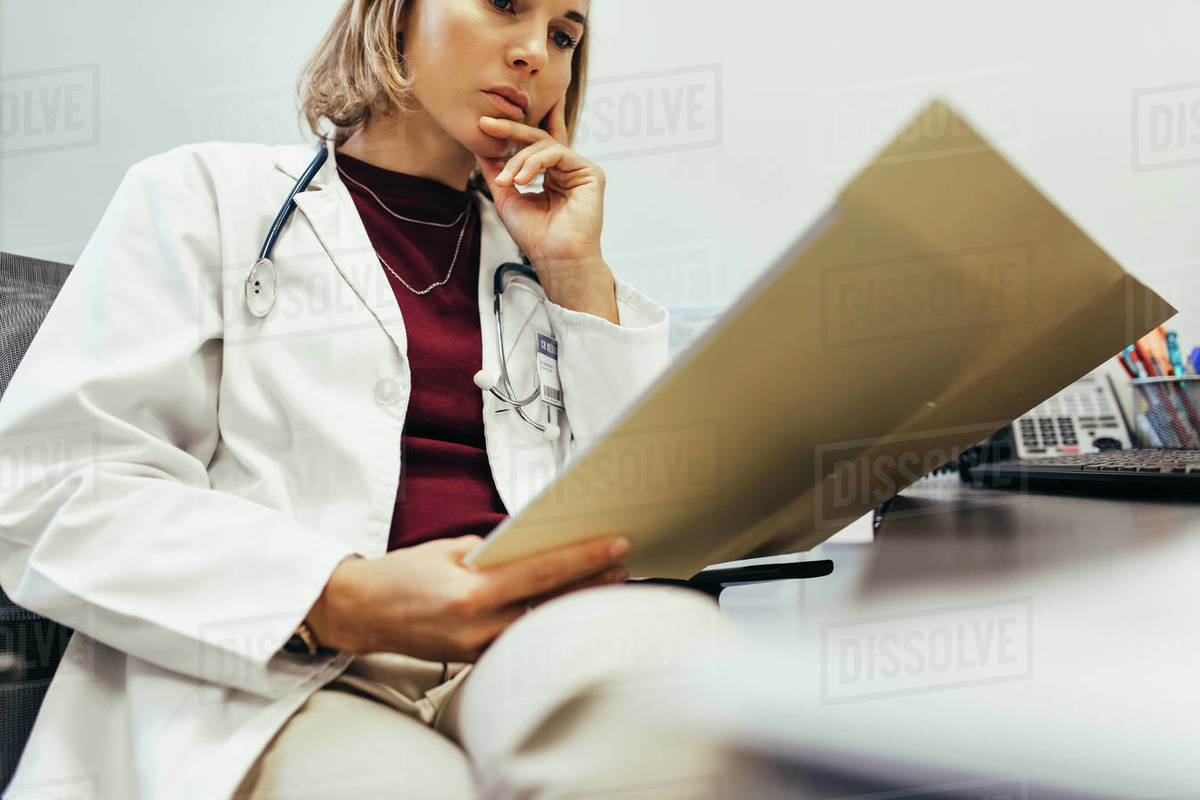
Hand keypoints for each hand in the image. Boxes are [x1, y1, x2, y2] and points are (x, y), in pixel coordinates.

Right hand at [306, 533, 630, 661]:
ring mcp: (476, 648)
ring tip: (604, 587)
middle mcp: (477, 625)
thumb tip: (537, 548)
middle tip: (623, 567)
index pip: (543, 571)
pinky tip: (564, 610)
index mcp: (471, 591)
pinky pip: (519, 640)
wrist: (360, 612)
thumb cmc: (402, 575)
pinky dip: (544, 622)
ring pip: (540, 625)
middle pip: (551, 603)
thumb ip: (495, 552)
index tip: (616, 545)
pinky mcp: (473, 659)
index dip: (585, 558)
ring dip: (573, 606)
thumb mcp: (449, 550)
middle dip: (592, 584)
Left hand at [474, 95, 607, 284]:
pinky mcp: (591, 173)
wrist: (555, 258)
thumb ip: (496, 171)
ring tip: (506, 180)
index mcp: (550, 176)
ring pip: (545, 145)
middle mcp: (566, 170)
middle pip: (538, 138)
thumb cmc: (534, 236)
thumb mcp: (506, 197)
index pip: (530, 146)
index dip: (509, 133)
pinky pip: (558, 153)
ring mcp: (579, 170)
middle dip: (510, 130)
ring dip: (519, 160)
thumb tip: (479, 147)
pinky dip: (534, 163)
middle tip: (486, 124)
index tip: (482, 126)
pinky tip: (521, 180)